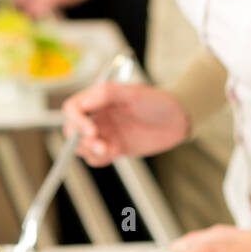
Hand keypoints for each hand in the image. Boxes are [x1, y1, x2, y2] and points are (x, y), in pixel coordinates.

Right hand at [61, 81, 190, 165]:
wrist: (178, 118)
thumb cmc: (157, 100)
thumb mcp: (133, 92)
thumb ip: (106, 94)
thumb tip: (83, 102)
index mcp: (98, 99)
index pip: (73, 109)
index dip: (76, 120)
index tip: (91, 130)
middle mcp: (98, 116)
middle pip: (73, 130)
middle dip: (81, 140)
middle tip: (100, 144)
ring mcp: (105, 133)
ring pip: (82, 147)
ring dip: (89, 151)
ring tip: (108, 150)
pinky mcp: (114, 148)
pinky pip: (96, 158)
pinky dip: (99, 159)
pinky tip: (113, 153)